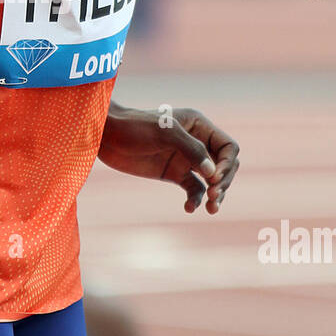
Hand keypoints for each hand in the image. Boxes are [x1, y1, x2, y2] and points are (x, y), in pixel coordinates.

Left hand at [98, 104, 239, 213]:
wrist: (107, 136)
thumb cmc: (134, 127)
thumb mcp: (164, 133)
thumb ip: (191, 150)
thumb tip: (213, 173)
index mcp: (199, 126)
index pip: (228, 147)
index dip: (227, 164)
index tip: (214, 178)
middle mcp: (197, 143)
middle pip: (224, 165)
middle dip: (224, 181)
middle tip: (214, 194)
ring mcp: (186, 159)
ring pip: (212, 180)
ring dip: (215, 194)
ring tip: (211, 208)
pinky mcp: (174, 174)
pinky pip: (193, 190)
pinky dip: (195, 200)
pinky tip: (188, 208)